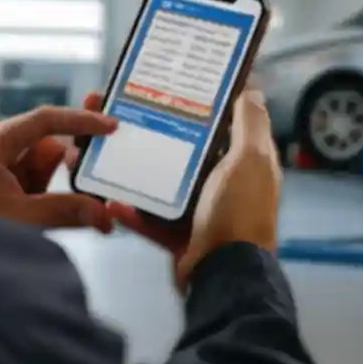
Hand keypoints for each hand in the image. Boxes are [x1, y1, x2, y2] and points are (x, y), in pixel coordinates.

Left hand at [0, 106, 117, 232]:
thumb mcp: (18, 219)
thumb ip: (62, 211)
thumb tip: (103, 214)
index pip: (43, 121)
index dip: (80, 121)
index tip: (110, 125)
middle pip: (51, 140)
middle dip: (77, 158)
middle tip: (106, 168)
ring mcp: (4, 162)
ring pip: (51, 161)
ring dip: (69, 178)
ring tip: (88, 202)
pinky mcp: (9, 179)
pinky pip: (43, 176)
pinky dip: (58, 189)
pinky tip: (75, 206)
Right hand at [92, 90, 281, 286]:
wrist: (223, 277)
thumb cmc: (240, 213)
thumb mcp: (250, 159)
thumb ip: (250, 122)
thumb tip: (250, 88)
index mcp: (246, 162)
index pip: (227, 123)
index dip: (206, 103)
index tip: (177, 87)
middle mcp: (225, 183)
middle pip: (190, 151)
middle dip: (162, 135)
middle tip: (132, 118)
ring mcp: (202, 211)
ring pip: (165, 183)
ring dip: (140, 172)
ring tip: (114, 154)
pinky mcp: (181, 235)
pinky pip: (151, 218)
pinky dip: (132, 211)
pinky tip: (112, 200)